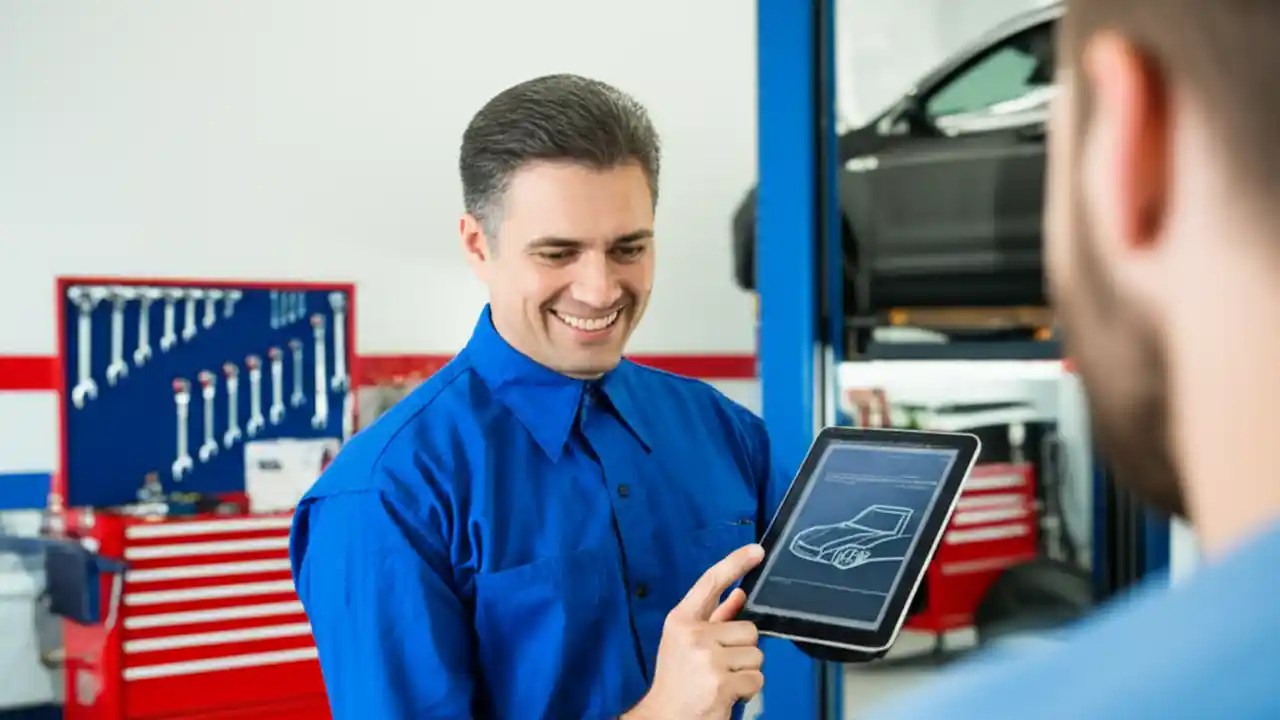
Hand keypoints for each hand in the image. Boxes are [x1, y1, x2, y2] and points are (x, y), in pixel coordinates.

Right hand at [623, 544, 765, 719]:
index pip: (710, 583)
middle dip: (743, 650)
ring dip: (746, 672)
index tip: (756, 551)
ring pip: (757, 655)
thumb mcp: (687, 643)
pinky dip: (748, 691)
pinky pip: (757, 679)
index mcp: (680, 620)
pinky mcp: (721, 682)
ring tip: (722, 681)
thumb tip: (739, 594)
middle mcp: (692, 634)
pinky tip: (727, 695)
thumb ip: (714, 618)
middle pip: (749, 629)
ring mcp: (707, 658)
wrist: (664, 717)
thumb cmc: (677, 681)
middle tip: (720, 667)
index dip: (735, 563)